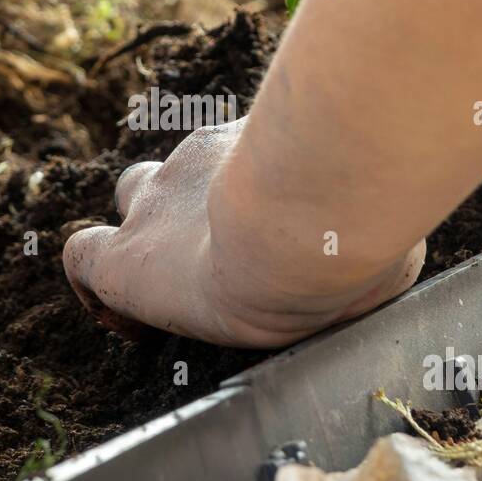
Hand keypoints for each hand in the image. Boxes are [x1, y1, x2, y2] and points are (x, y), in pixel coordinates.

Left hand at [62, 119, 426, 347]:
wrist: (307, 223)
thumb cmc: (357, 210)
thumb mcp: (374, 205)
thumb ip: (369, 221)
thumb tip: (397, 253)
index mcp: (249, 154)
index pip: (221, 159)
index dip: (222, 192)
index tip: (243, 230)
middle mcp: (194, 170)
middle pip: (162, 173)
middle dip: (171, 208)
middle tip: (202, 257)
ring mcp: (154, 212)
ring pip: (127, 203)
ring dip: (140, 240)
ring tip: (162, 292)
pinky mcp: (127, 263)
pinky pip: (84, 260)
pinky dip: (94, 288)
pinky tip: (130, 326)